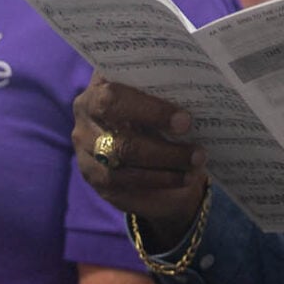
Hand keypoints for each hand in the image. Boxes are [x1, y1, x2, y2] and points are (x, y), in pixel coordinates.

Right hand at [73, 74, 208, 248]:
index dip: (150, 111)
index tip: (185, 121)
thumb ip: (164, 90)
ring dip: (165, 174)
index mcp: (95, 93)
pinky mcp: (98, 185)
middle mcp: (84, 127)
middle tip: (198, 153)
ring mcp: (87, 159)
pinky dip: (158, 189)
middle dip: (164, 152)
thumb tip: (198, 93)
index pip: (113, 100)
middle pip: (121, 144)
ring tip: (195, 168)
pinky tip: (183, 181)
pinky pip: (127, 193)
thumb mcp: (153, 92)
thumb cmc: (149, 105)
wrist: (136, 134)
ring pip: (124, 173)